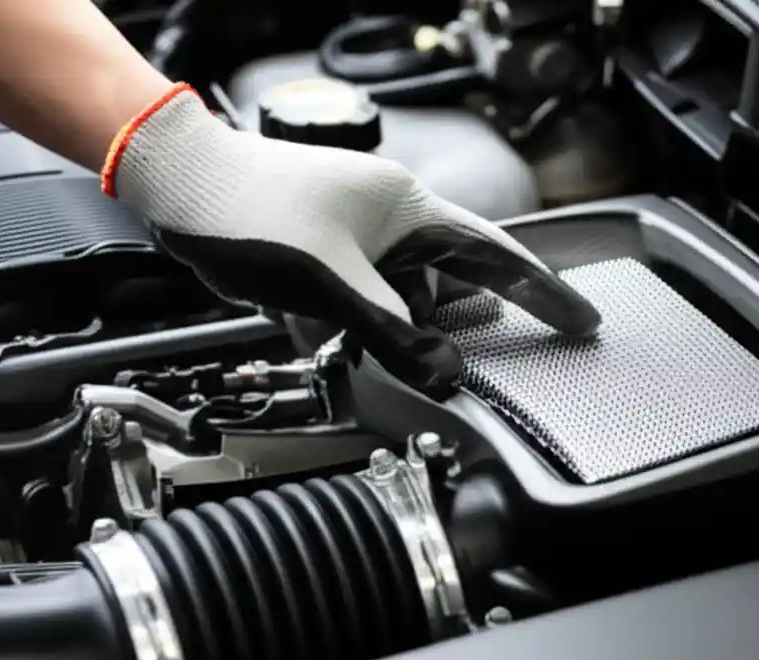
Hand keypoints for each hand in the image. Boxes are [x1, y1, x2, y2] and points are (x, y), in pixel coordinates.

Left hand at [104, 85, 599, 394]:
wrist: (176, 184)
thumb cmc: (253, 209)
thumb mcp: (333, 282)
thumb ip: (394, 333)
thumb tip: (446, 376)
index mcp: (413, 212)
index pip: (499, 256)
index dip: (544, 294)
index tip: (582, 320)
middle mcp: (393, 223)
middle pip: (448, 286)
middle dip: (447, 328)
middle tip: (459, 363)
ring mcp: (358, 239)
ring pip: (398, 300)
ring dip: (386, 331)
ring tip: (358, 343)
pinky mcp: (324, 256)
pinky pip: (356, 301)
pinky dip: (347, 325)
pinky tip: (319, 334)